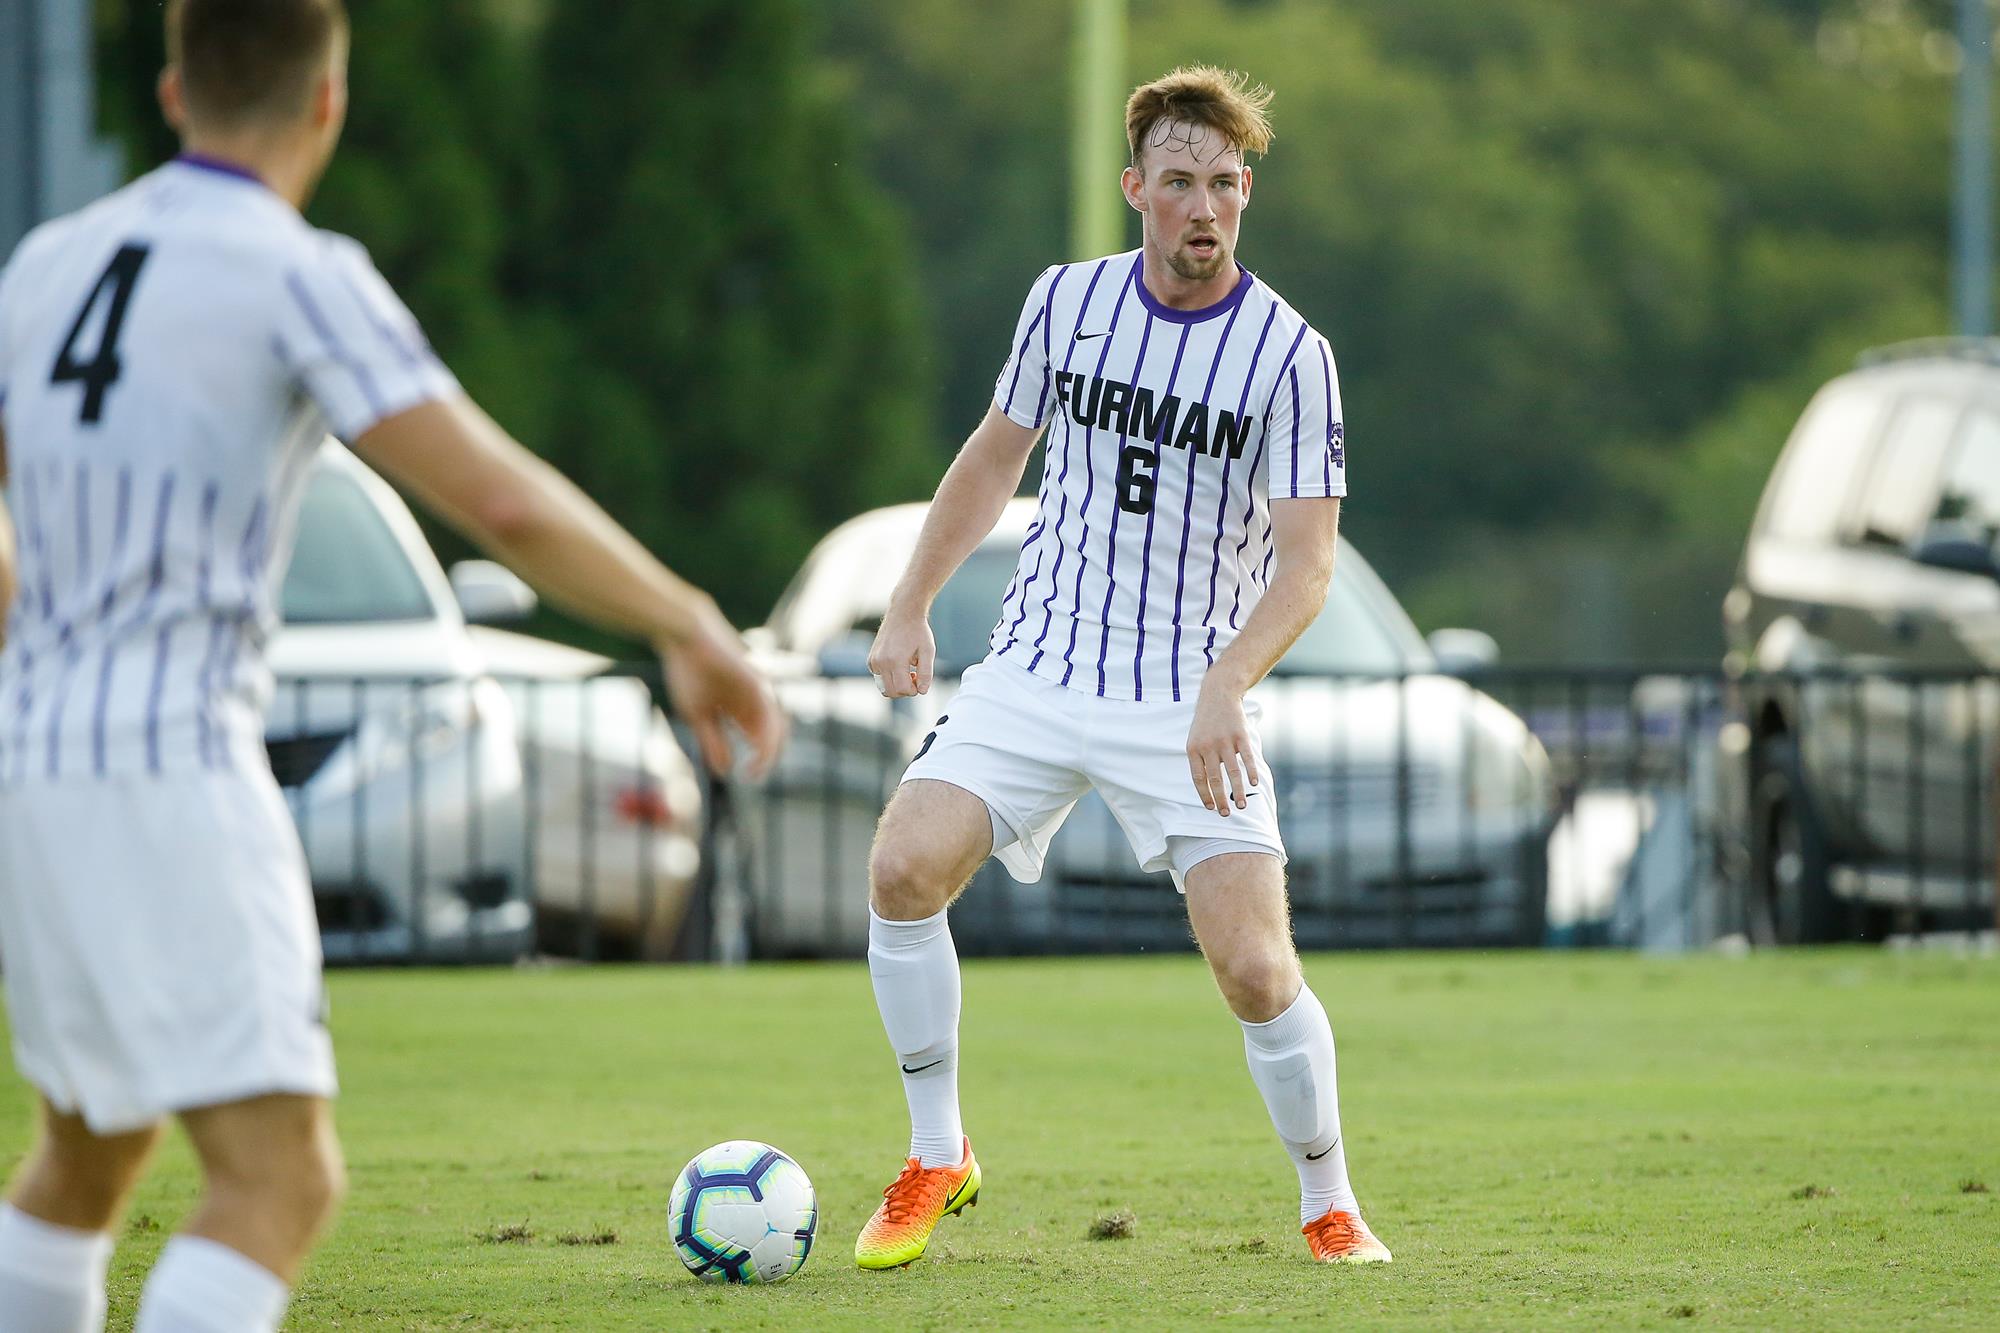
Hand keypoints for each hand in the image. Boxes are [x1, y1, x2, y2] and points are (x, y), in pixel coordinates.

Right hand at [660, 610, 785, 780]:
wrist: (685, 639)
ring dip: (770, 749)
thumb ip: (713, 741)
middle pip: (774, 736)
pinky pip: (769, 713)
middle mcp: (754, 702)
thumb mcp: (698, 715)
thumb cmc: (689, 672)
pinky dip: (766, 732)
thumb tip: (724, 770)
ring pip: (776, 727)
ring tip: (759, 766)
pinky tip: (760, 749)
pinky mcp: (757, 682)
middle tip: (755, 774)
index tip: (746, 777)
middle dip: (768, 758)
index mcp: (741, 710)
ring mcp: (758, 692)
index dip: (758, 761)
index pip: (759, 740)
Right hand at [866, 607, 934, 697]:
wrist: (903, 613)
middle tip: (914, 676)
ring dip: (896, 685)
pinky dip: (889, 677)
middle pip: (891, 692)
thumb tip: (922, 691)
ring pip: (883, 687)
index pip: (902, 690)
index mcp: (895, 660)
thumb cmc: (918, 632)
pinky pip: (879, 678)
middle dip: (904, 690)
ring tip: (906, 671)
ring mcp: (874, 661)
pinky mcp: (871, 660)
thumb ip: (926, 674)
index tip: (919, 680)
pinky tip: (898, 664)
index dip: (913, 690)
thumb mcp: (928, 652)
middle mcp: (881, 662)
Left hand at [1186, 680, 1260, 816]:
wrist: (1218, 694)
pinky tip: (1254, 784)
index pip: (1198, 778)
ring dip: (1238, 791)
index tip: (1211, 808)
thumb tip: (1207, 788)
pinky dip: (1251, 772)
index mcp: (1193, 749)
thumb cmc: (1206, 722)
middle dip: (1220, 799)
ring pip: (1232, 772)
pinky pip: (1246, 758)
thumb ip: (1199, 761)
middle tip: (1226, 814)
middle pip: (1215, 779)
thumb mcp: (1195, 738)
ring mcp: (1225, 741)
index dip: (1205, 795)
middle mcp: (1208, 746)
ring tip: (1241, 806)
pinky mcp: (1240, 736)